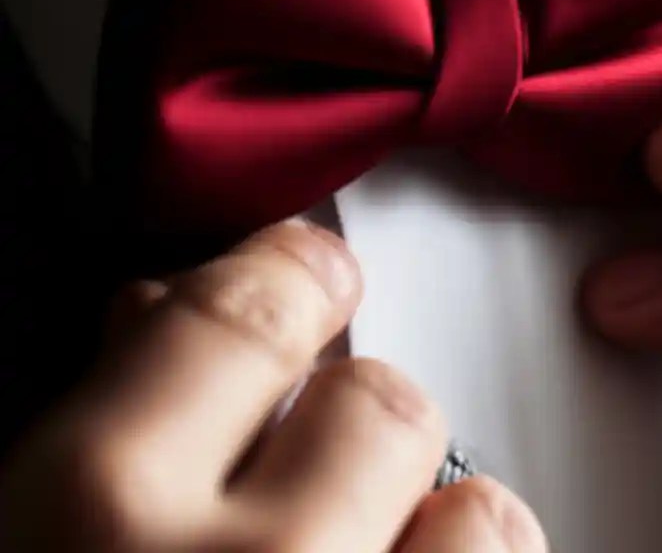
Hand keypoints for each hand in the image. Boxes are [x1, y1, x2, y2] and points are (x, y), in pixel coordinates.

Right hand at [0, 221, 545, 552]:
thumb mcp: (37, 534)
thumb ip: (107, 424)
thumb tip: (163, 308)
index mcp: (100, 513)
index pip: (241, 317)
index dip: (287, 280)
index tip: (312, 269)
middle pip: (385, 405)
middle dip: (358, 427)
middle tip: (317, 480)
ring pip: (483, 511)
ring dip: (436, 527)